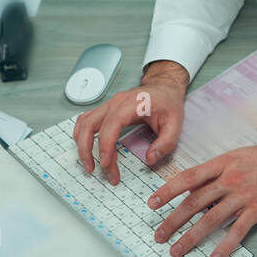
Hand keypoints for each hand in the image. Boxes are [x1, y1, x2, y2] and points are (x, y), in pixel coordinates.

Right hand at [73, 60, 187, 182]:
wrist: (164, 87)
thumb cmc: (167, 102)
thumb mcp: (175, 123)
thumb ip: (165, 143)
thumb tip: (150, 159)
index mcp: (131, 104)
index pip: (111, 126)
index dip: (105, 146)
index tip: (106, 164)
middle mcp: (115, 103)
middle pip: (90, 125)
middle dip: (87, 150)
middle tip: (93, 170)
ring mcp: (108, 105)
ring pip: (84, 123)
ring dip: (81, 144)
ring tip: (88, 164)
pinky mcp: (106, 109)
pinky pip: (86, 119)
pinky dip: (81, 134)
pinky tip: (84, 146)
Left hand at [148, 141, 256, 256]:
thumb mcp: (234, 157)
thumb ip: (214, 173)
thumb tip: (192, 188)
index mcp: (221, 165)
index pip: (188, 178)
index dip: (168, 191)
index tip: (152, 203)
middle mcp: (229, 180)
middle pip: (194, 202)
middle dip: (173, 220)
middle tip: (159, 235)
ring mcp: (242, 196)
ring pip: (211, 219)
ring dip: (191, 237)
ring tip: (177, 249)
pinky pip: (237, 231)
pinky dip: (225, 246)